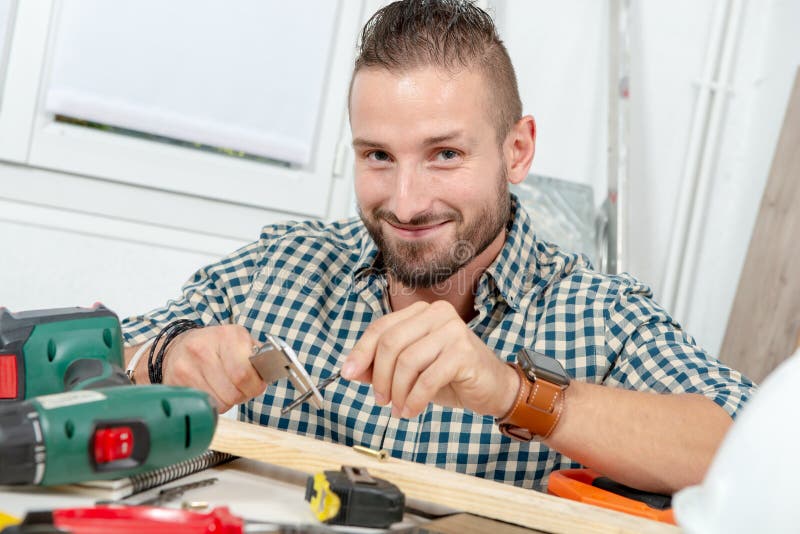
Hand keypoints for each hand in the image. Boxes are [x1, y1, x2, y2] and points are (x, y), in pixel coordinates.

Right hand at [160, 324, 265, 411]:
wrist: (178, 347)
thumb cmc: (216, 346)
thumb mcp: (240, 341)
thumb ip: (259, 356)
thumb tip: (273, 371)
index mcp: (228, 335)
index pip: (245, 374)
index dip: (255, 386)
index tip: (256, 385)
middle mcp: (203, 349)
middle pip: (233, 393)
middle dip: (242, 395)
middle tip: (239, 387)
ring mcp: (186, 366)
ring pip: (219, 403)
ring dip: (227, 401)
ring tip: (223, 387)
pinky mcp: (176, 383)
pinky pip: (203, 406)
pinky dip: (211, 404)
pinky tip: (210, 389)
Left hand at [341, 301, 518, 417]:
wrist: (493, 388)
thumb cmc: (450, 376)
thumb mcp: (411, 371)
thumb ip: (382, 366)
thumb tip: (352, 371)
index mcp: (421, 312)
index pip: (381, 327)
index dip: (361, 352)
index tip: (347, 374)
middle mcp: (437, 314)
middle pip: (391, 343)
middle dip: (380, 377)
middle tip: (381, 400)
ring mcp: (452, 331)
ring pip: (407, 361)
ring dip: (397, 391)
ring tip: (398, 408)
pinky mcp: (463, 353)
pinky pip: (427, 379)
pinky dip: (414, 399)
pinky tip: (411, 411)